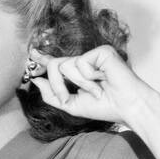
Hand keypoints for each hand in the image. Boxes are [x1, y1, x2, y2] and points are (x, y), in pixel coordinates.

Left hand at [30, 45, 154, 124]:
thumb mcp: (70, 105)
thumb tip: (36, 80)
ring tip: (96, 89)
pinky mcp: (101, 51)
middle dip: (57, 85)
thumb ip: (51, 94)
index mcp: (78, 73)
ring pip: (66, 65)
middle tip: (67, 98)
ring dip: (78, 84)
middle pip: (55, 65)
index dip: (43, 59)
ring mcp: (93, 55)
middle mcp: (84, 62)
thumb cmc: (104, 107)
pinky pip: (80, 63)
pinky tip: (103, 79)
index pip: (57, 63)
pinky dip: (88, 77)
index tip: (32, 53)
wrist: (127, 107)